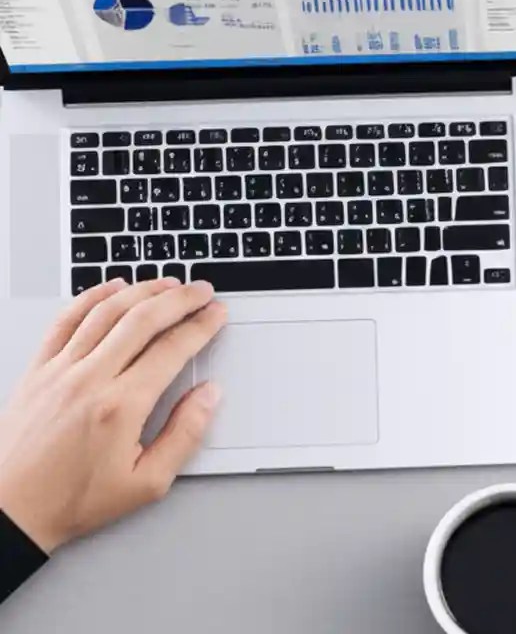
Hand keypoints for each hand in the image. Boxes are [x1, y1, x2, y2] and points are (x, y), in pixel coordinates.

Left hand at [0, 278, 226, 551]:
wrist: (10, 510)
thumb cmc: (73, 500)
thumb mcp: (146, 483)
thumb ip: (185, 435)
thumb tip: (209, 397)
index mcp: (121, 406)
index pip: (172, 349)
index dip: (201, 326)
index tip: (217, 315)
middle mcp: (89, 380)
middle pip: (142, 320)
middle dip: (180, 299)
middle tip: (202, 291)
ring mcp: (59, 371)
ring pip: (106, 312)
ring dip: (142, 290)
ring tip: (168, 283)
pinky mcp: (37, 370)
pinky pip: (66, 320)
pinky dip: (92, 297)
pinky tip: (111, 289)